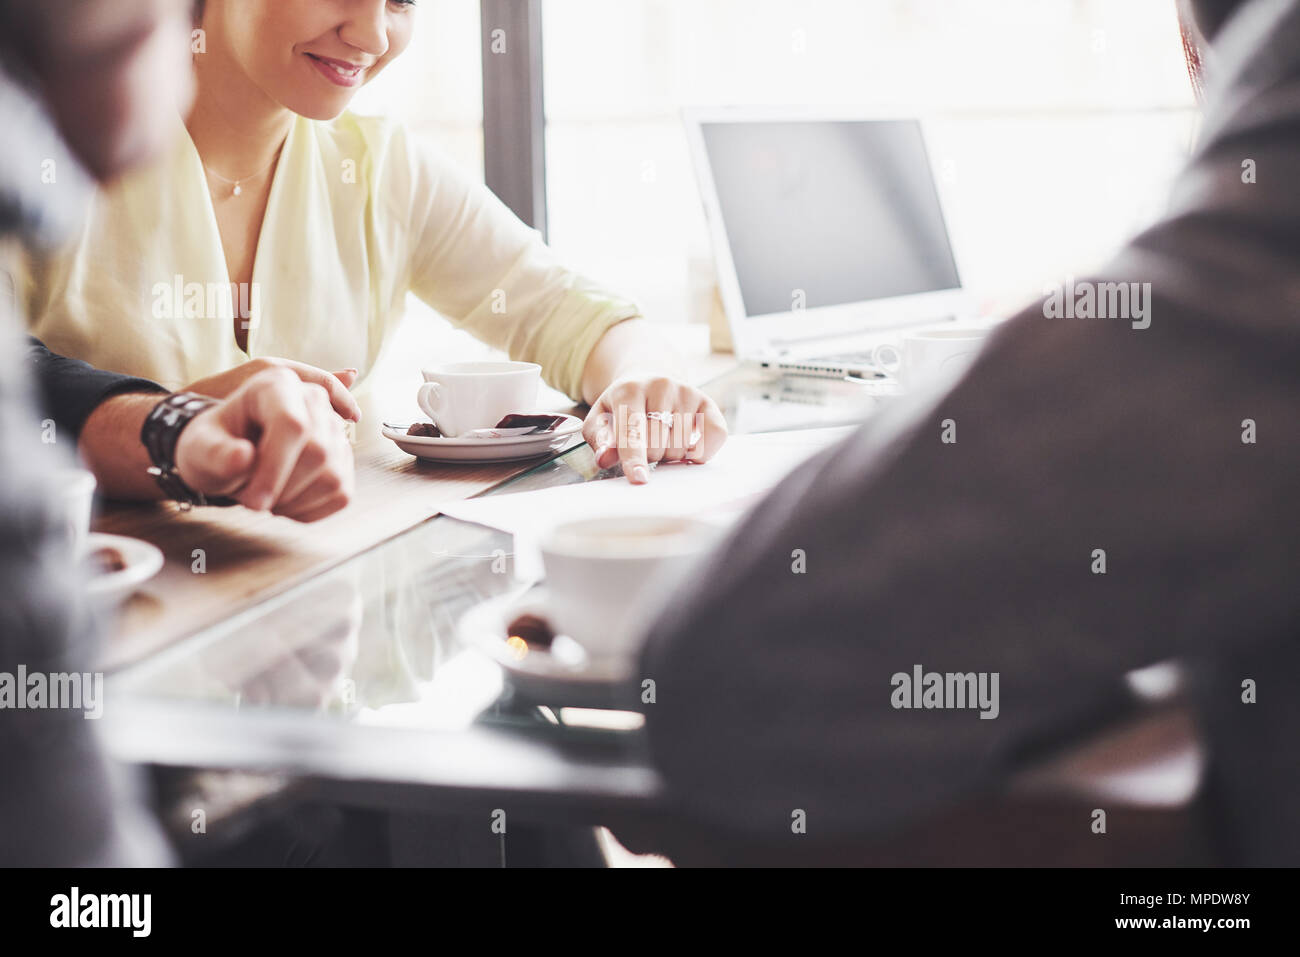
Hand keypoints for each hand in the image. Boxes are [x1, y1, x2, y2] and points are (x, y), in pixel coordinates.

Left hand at [175, 367, 355, 521]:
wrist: (229, 455)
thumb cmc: (214, 445)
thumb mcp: (199, 447)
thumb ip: (215, 453)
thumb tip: (243, 457)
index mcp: (276, 385)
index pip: (293, 424)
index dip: (275, 468)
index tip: (253, 501)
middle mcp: (313, 399)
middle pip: (319, 452)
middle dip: (283, 488)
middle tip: (250, 500)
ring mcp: (334, 428)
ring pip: (333, 477)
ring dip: (295, 501)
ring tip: (266, 497)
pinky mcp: (343, 457)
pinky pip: (340, 494)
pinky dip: (310, 509)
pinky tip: (285, 502)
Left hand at [582, 375, 726, 483]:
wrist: (648, 382)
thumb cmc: (623, 407)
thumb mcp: (601, 419)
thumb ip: (600, 439)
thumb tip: (604, 458)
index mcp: (629, 390)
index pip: (632, 431)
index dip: (634, 457)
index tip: (639, 478)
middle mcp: (661, 386)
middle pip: (657, 445)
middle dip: (648, 456)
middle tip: (645, 443)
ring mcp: (687, 392)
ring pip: (681, 447)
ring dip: (670, 455)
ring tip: (663, 438)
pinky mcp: (708, 402)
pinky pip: (714, 436)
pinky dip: (701, 451)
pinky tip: (687, 443)